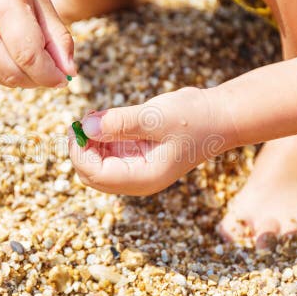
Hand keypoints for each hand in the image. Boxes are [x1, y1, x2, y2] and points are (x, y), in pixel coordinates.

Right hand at [0, 0, 75, 87]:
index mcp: (4, 11)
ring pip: (6, 80)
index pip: (28, 56)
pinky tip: (15, 52)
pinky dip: (13, 73)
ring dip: (28, 78)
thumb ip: (59, 39)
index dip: (49, 73)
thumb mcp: (44, 4)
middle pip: (16, 75)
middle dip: (40, 79)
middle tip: (54, 70)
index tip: (64, 77)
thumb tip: (70, 73)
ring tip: (35, 55)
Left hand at [68, 87, 232, 194]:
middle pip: (91, 175)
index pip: (95, 175)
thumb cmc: (193, 118)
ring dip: (90, 142)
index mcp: (143, 178)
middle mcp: (137, 180)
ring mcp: (136, 170)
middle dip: (81, 149)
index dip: (79, 152)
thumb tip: (86, 127)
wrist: (218, 117)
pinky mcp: (136, 157)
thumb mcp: (155, 117)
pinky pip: (107, 153)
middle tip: (84, 119)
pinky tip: (104, 118)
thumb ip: (119, 123)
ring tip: (97, 115)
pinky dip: (100, 137)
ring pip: (96, 164)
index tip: (78, 125)